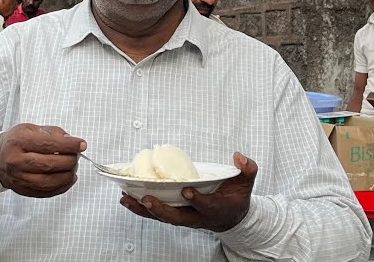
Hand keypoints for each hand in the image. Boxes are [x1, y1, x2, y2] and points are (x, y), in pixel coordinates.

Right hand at [0, 124, 84, 197]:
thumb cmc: (16, 141)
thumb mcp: (31, 129)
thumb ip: (52, 133)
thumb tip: (71, 141)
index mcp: (18, 142)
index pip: (48, 144)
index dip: (68, 145)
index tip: (82, 144)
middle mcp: (16, 161)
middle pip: (49, 164)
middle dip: (69, 160)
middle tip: (77, 156)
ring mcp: (18, 178)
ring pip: (48, 182)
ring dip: (67, 176)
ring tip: (73, 168)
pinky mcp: (22, 190)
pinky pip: (45, 192)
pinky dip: (61, 187)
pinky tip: (68, 179)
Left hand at [119, 152, 256, 232]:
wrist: (231, 217)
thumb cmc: (236, 197)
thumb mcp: (246, 182)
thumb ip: (247, 169)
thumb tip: (239, 156)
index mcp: (216, 209)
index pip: (206, 206)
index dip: (196, 200)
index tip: (187, 190)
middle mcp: (198, 217)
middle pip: (177, 218)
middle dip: (161, 210)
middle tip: (147, 198)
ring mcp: (185, 218)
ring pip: (162, 218)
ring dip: (143, 210)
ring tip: (126, 199)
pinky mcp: (175, 215)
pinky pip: (156, 215)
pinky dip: (140, 208)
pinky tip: (126, 199)